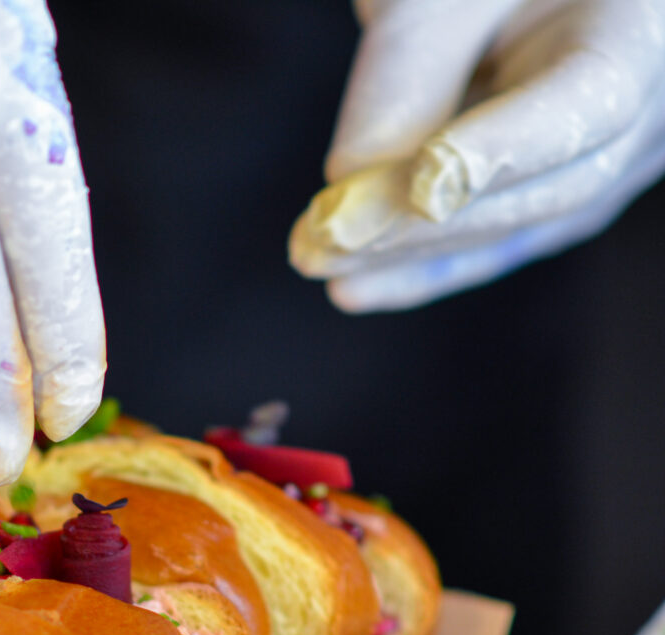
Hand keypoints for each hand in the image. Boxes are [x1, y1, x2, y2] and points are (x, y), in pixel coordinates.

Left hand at [290, 0, 664, 311]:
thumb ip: (411, 63)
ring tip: (320, 261)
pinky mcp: (569, 195)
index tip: (422, 187)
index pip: (590, 103)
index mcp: (646, 30)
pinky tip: (353, 287)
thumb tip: (350, 176)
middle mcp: (657, 103)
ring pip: (523, 227)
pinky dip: (424, 265)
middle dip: (429, 222)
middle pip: (554, 185)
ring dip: (413, 254)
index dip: (504, 151)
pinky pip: (501, 242)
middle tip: (329, 237)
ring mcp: (625, 157)